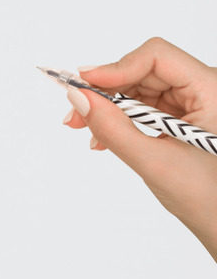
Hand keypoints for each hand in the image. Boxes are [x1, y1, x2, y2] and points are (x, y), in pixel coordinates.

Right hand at [62, 37, 216, 260]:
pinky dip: (119, 119)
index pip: (157, 57)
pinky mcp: (177, 116)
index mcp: (210, 91)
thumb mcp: (154, 162)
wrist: (216, 220)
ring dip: (108, 106)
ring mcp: (189, 102)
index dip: (117, 67)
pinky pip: (142, 106)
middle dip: (106, 91)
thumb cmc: (204, 197)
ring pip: (138, 88)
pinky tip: (102, 137)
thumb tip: (79, 99)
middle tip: (75, 112)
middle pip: (143, 71)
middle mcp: (201, 89)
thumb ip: (115, 130)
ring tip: (83, 127)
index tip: (84, 85)